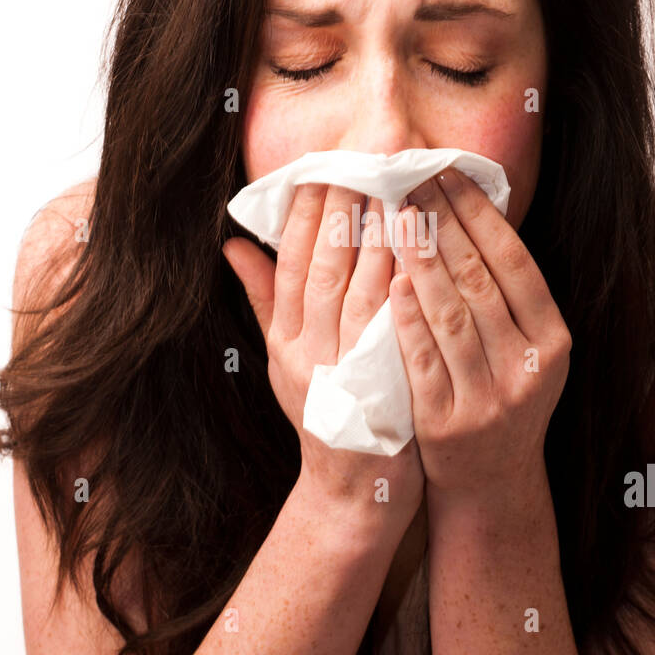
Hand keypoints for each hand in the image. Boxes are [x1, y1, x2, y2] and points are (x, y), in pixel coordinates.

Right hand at [223, 183, 424, 527]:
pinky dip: (402, 285)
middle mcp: (308, 351)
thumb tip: (235, 242)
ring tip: (399, 191)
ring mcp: (343, 370)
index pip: (292, 260)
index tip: (327, 168)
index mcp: (286, 338)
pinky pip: (391, 325)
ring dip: (380, 236)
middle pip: (324, 266)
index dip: (309, 213)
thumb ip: (267, 299)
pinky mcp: (378, 387)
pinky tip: (419, 251)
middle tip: (368, 162)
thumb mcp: (287, 359)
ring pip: (360, 289)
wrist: (352, 493)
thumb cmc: (327, 416)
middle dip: (346, 211)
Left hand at [388, 167, 570, 509]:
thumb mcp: (524, 348)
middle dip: (443, 225)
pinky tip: (390, 281)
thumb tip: (471, 209)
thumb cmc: (500, 397)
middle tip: (410, 181)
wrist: (491, 483)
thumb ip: (505, 292)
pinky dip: (407, 317)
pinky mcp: (447, 423)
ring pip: (452, 314)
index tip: (447, 175)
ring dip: (421, 260)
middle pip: (481, 281)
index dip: (479, 215)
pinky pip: (423, 359)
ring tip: (394, 216)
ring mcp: (489, 398)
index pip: (514, 262)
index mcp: (553, 341)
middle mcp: (528, 368)